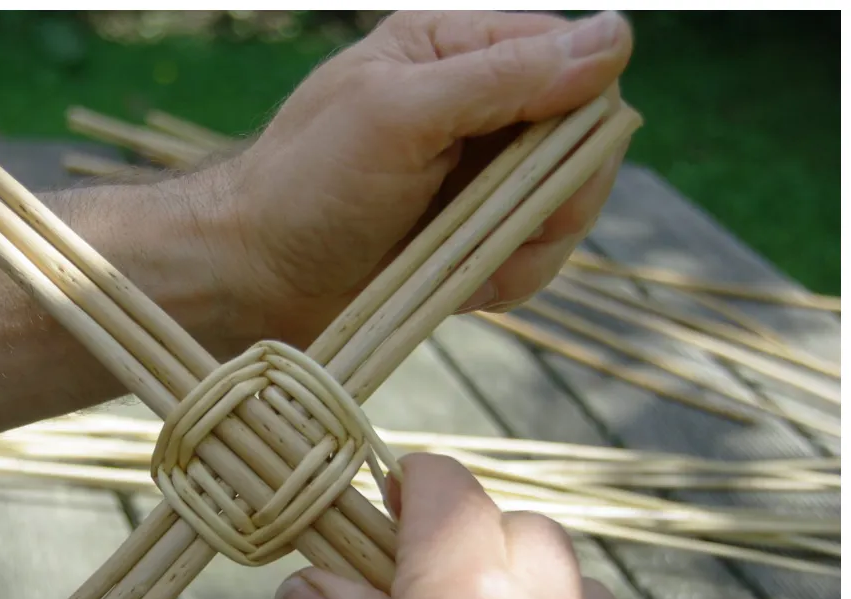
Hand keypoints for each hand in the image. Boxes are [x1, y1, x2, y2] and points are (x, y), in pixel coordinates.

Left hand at [212, 10, 632, 342]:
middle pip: (583, 139)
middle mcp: (475, 106)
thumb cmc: (307, 187)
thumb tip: (617, 38)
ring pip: (565, 205)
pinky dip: (509, 279)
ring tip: (468, 269)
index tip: (541, 170)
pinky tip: (461, 290)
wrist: (252, 279)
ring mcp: (475, 176)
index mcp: (452, 50)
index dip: (579, 116)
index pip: (572, 59)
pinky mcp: (470, 235)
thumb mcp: (400, 115)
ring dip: (530, 249)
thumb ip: (502, 78)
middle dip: (557, 197)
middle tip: (500, 230)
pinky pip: (533, 255)